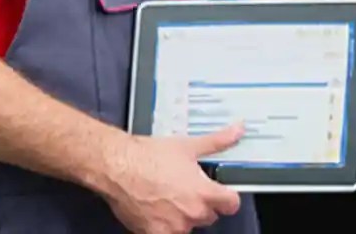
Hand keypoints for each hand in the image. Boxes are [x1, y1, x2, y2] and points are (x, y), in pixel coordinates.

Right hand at [99, 122, 245, 233]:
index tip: (220, 192)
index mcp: (204, 193)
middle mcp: (192, 214)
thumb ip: (217, 142)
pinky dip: (163, 225)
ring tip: (166, 197)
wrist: (117, 167)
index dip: (227, 197)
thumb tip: (237, 131)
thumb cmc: (148, 157)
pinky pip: (167, 233)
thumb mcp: (187, 146)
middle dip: (200, 204)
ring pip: (187, 226)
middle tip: (184, 188)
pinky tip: (154, 209)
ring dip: (181, 216)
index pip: (232, 204)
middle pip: (209, 215)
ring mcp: (174, 228)